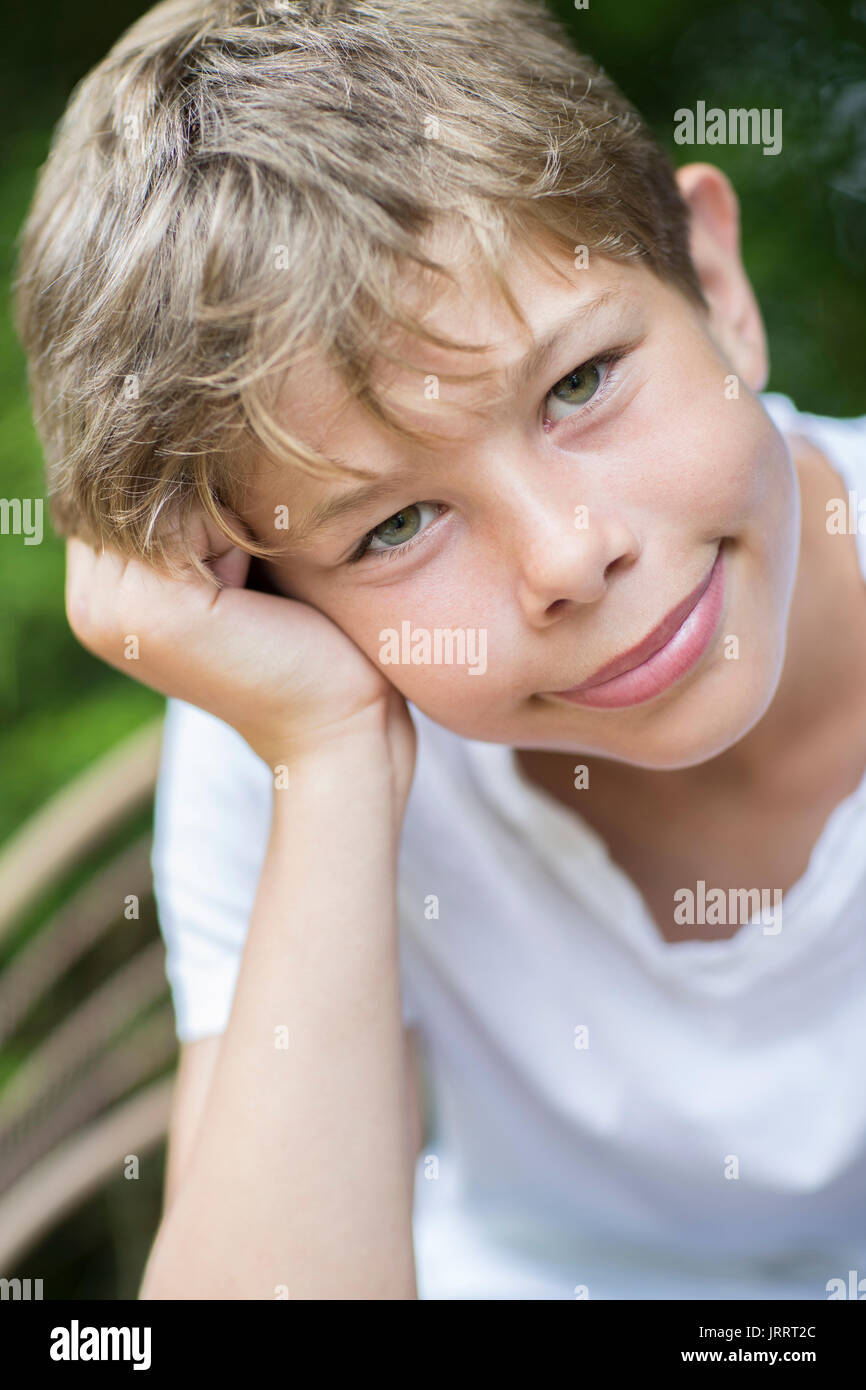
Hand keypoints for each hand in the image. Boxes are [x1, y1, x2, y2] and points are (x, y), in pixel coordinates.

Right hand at [64, 508, 416, 807]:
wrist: (339, 729)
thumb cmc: (310, 645)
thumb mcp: (241, 562)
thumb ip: (199, 513)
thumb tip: (189, 423)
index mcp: (100, 592)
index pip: (128, 481)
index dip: (193, 481)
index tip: (248, 525)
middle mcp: (91, 602)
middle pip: (141, 481)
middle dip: (206, 492)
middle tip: (257, 556)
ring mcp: (111, 610)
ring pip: (165, 493)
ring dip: (226, 513)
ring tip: (257, 576)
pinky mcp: (154, 612)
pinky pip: (188, 516)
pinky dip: (239, 531)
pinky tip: (261, 583)